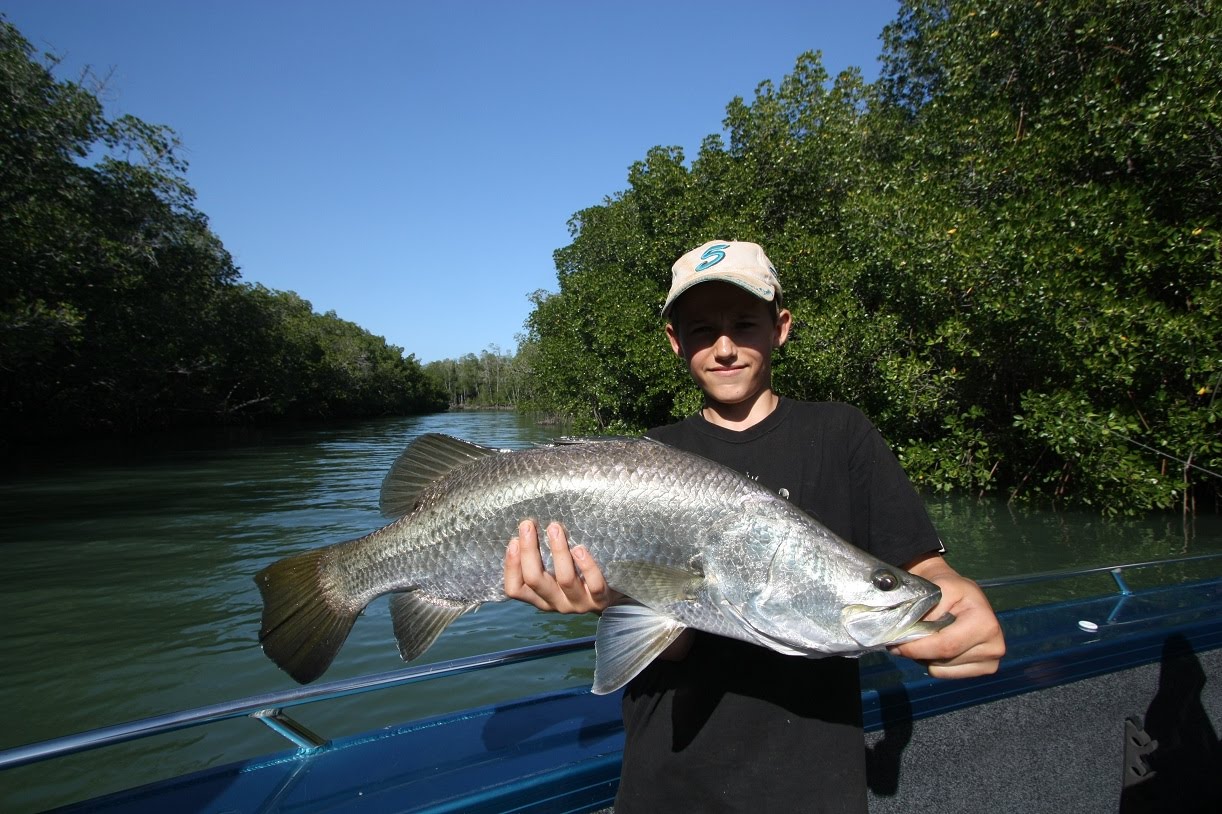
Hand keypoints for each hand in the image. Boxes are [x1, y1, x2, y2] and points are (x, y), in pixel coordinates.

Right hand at [504, 520, 616, 613]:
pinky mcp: (600, 599)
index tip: (513, 540)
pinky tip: (580, 548)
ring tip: (555, 528)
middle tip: (528, 525)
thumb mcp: (555, 574)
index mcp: (540, 597)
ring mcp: (578, 603)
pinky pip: (594, 584)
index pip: (515, 589)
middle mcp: (556, 603)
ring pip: (564, 579)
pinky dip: (587, 566)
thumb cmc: (578, 577)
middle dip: (529, 550)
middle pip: (535, 580)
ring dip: (558, 551)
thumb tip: (525, 528)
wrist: (613, 597)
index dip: (511, 566)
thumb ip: (542, 560)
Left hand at [889, 554, 1005, 678]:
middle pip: (943, 660)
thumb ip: (926, 609)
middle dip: (918, 652)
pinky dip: (936, 663)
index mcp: (985, 624)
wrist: (960, 593)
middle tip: (902, 641)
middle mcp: (994, 645)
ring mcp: (991, 660)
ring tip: (926, 638)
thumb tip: (910, 634)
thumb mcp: (938, 588)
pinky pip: (948, 674)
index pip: (946, 645)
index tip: (896, 645)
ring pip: (942, 669)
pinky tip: (938, 647)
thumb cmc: (949, 588)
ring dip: (927, 657)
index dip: (917, 648)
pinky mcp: (985, 669)